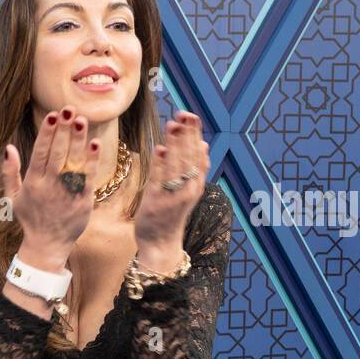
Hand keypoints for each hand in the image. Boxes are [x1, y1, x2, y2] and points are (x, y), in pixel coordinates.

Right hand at [1, 106, 99, 269]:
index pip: (40, 152)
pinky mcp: (82, 200)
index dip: (46, 133)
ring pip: (73, 161)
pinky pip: (88, 177)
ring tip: (82, 120)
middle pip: (57, 153)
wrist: (47, 245)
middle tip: (70, 109)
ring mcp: (66, 193)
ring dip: (78, 140)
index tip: (53, 115)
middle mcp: (49, 185)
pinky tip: (94, 143)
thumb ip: (9, 172)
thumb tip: (8, 148)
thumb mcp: (13, 197)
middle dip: (64, 130)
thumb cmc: (30, 219)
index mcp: (32, 182)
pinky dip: (91, 160)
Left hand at [133, 111, 209, 258]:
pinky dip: (160, 164)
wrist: (161, 245)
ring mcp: (173, 197)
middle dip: (187, 135)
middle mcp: (188, 191)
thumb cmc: (171, 216)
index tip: (192, 116)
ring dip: (175, 144)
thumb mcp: (187, 192)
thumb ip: (194, 169)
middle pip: (190, 158)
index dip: (195, 135)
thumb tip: (203, 143)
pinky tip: (159, 148)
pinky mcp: (156, 203)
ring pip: (177, 166)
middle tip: (183, 114)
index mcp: (196, 186)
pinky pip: (159, 180)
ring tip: (172, 125)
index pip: (199, 155)